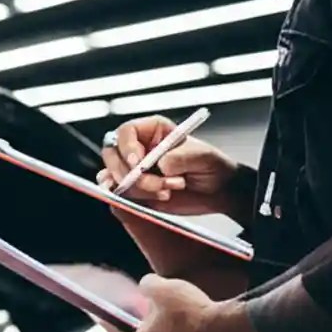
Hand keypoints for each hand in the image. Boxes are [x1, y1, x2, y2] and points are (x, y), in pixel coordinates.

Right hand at [95, 116, 247, 292]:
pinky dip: (128, 199)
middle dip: (129, 173)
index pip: (126, 133)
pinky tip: (151, 200)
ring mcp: (133, 171)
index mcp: (153, 132)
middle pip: (112, 155)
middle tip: (154, 183)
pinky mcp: (134, 191)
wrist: (219, 191)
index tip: (138, 163)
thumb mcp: (203, 156)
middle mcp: (138, 149)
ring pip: (113, 177)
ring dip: (137, 188)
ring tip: (166, 192)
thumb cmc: (212, 166)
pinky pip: (117, 194)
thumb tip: (160, 164)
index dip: (127, 147)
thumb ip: (181, 157)